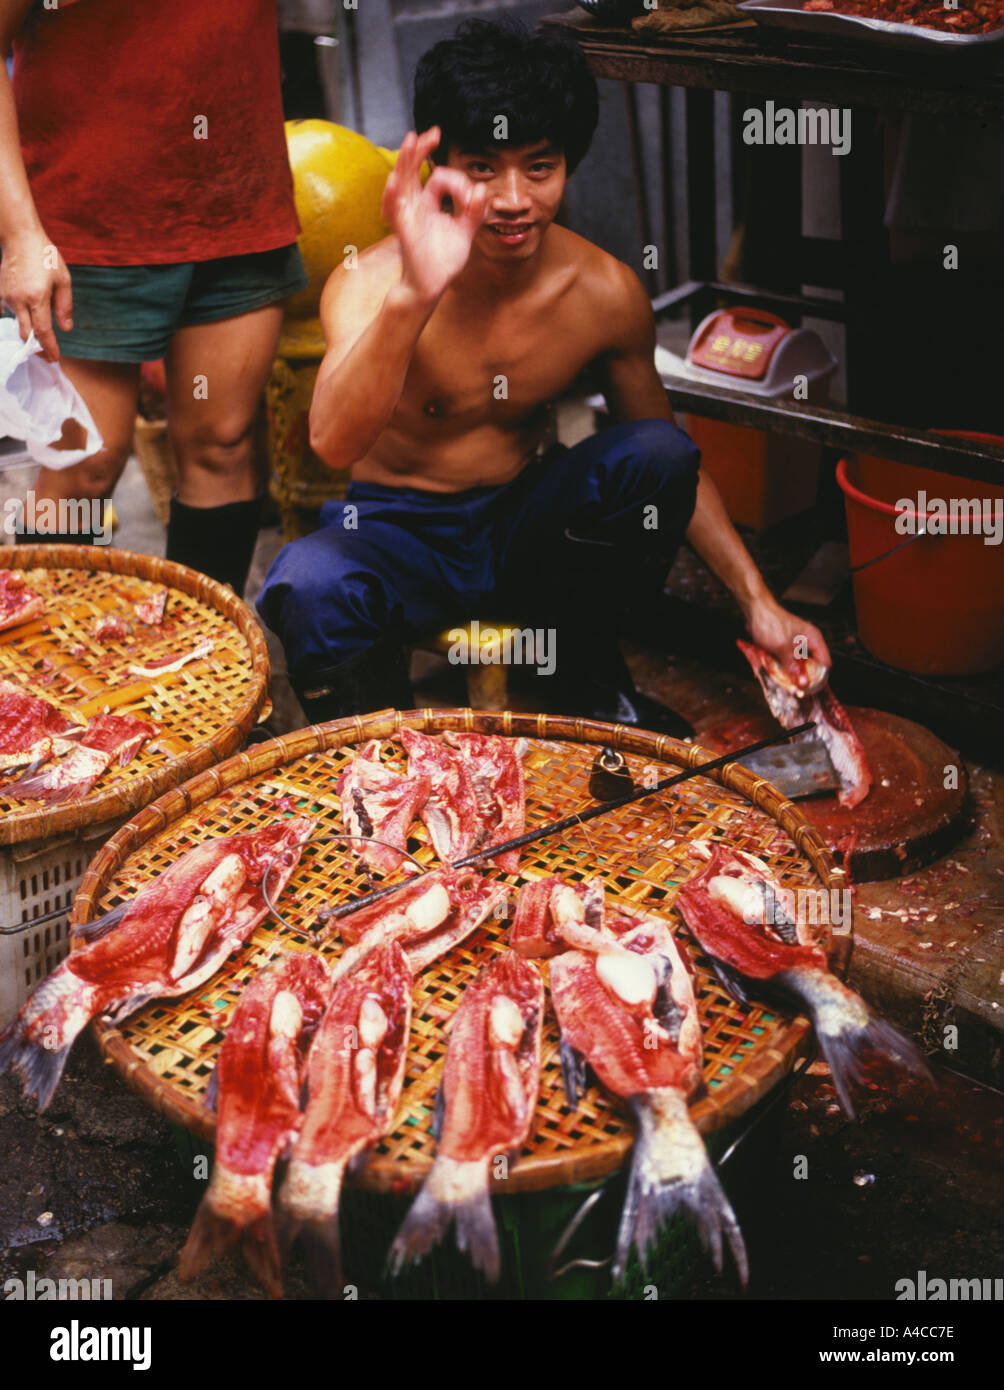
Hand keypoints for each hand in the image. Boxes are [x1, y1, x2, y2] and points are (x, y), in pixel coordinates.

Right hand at [0, 227, 71, 361]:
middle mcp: (19, 300)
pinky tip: (25, 313)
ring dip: (28, 330)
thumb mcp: (63, 279)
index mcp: (37, 298)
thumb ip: (65, 306)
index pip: (43, 333)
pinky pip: (7, 311)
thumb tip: (66, 328)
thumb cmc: (45, 256)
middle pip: (26, 334)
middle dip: (36, 347)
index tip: (54, 359)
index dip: (49, 349)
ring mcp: (6, 296)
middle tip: (47, 354)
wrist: (19, 236)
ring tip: (39, 334)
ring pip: (17, 323)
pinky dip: (17, 316)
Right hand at [381, 127, 487, 305]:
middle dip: (422, 149)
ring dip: (405, 160)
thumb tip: (482, 188)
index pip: (439, 179)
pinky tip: (396, 179)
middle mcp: (415, 206)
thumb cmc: (443, 262)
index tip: (472, 196)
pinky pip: (395, 209)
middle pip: (413, 169)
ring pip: (402, 181)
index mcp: (428, 204)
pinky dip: (393, 194)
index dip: (457, 182)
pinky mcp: (403, 230)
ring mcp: (407, 216)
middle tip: (434, 133)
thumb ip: (473, 212)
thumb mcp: (464, 233)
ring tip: (411, 140)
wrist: (430, 286)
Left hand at [745, 598, 831, 687]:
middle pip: (809, 666)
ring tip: (780, 680)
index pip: (824, 662)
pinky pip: (784, 661)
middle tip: (793, 688)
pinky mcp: (783, 647)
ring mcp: (794, 645)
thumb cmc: (771, 623)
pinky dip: (779, 667)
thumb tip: (803, 684)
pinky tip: (771, 672)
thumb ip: (793, 667)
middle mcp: (806, 642)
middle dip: (800, 677)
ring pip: (795, 665)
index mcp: (813, 639)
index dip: (819, 677)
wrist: (754, 610)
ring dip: (788, 673)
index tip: (809, 689)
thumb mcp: (783, 648)